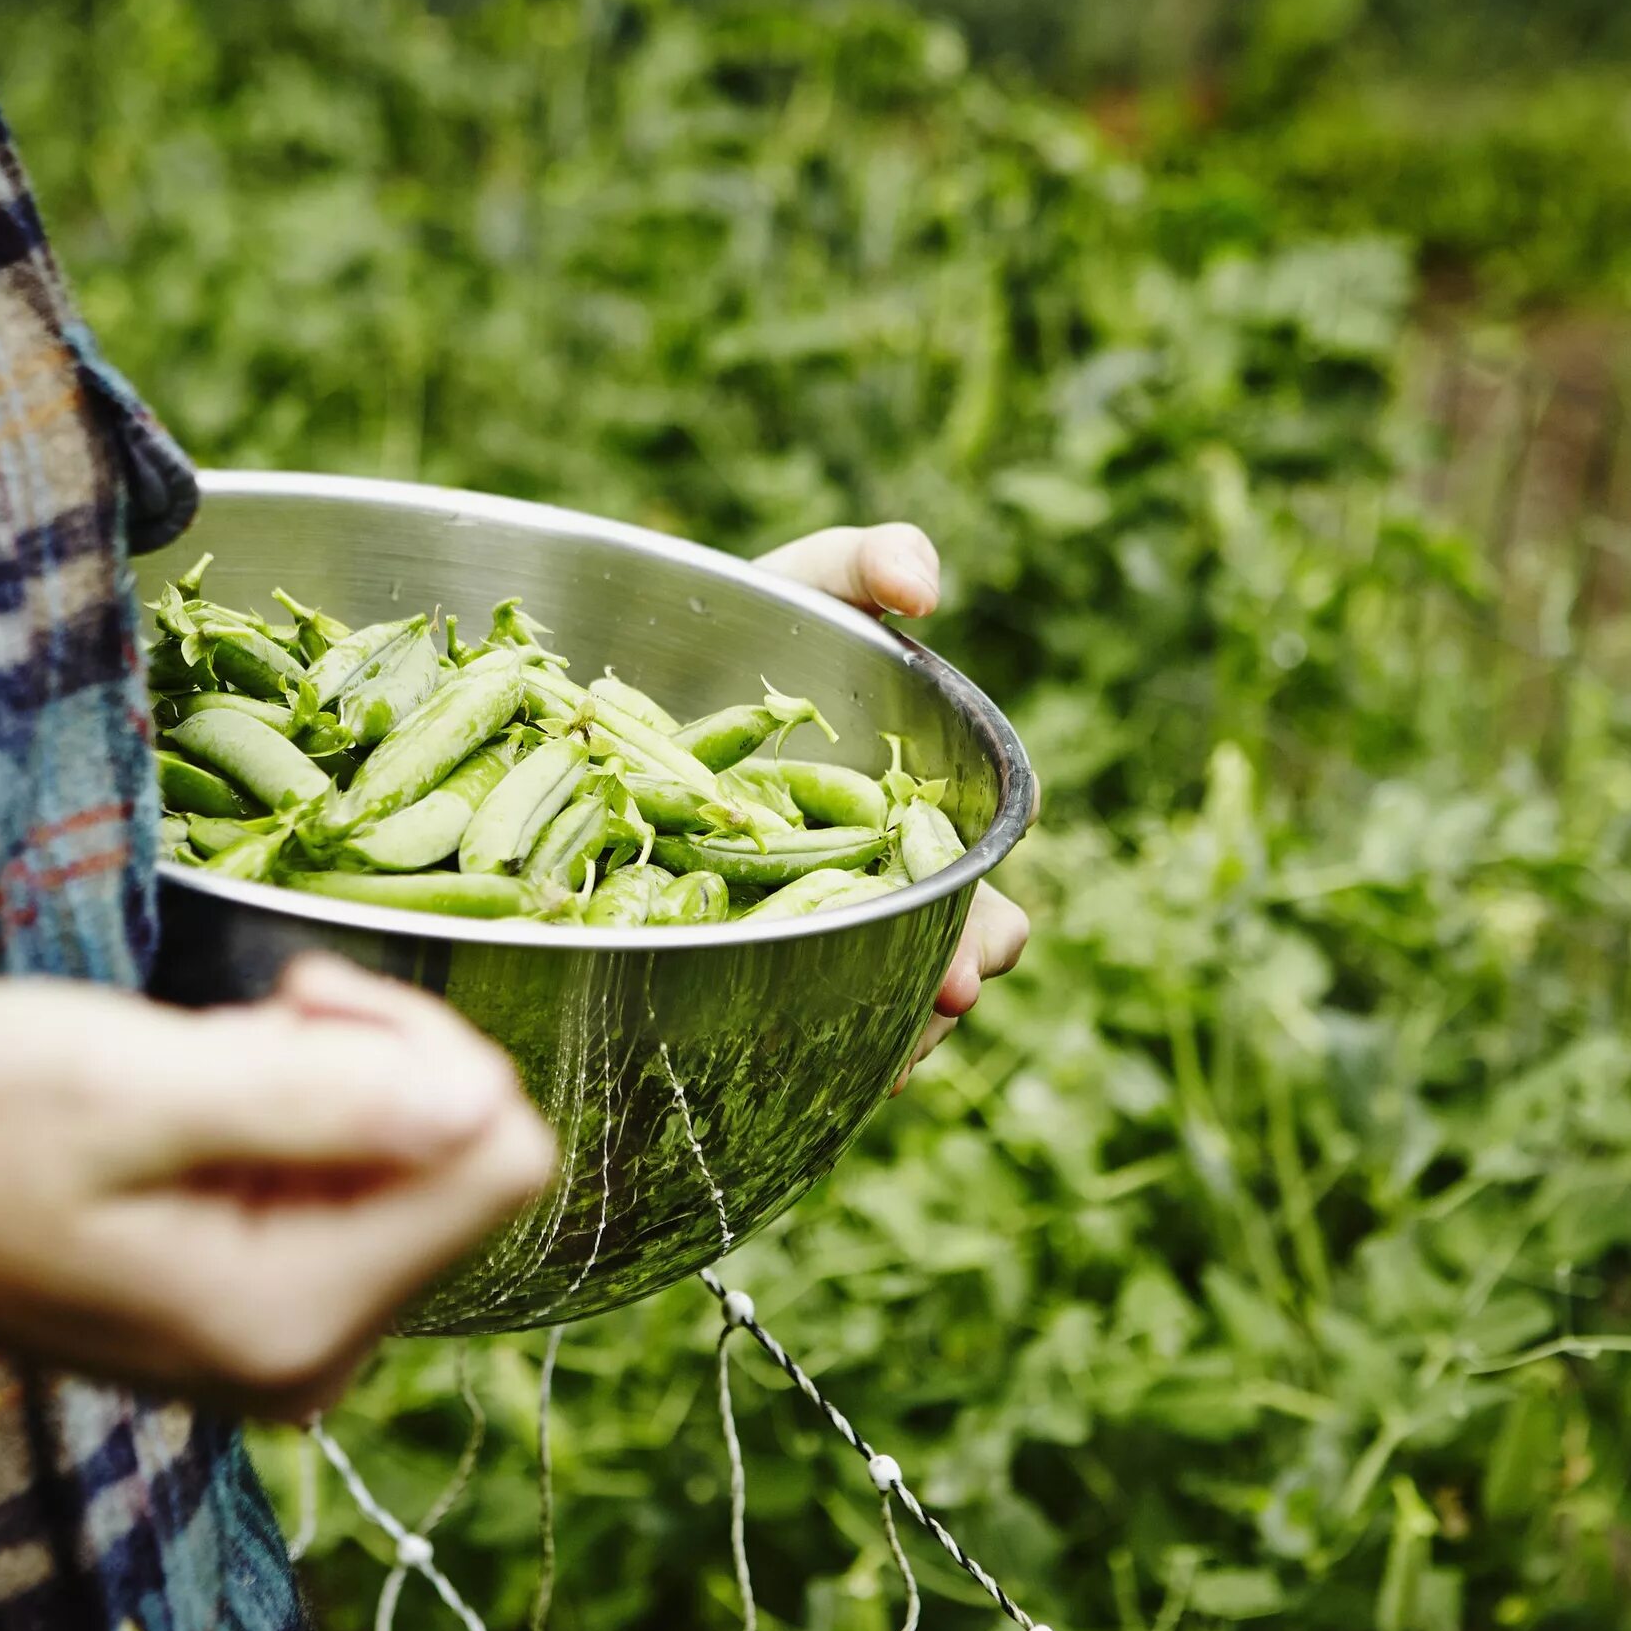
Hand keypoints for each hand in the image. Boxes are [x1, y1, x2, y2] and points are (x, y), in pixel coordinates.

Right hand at [0, 959, 554, 1416]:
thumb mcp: (128, 1089)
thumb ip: (313, 1100)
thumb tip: (482, 1102)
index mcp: (296, 1314)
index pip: (500, 1155)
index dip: (424, 1046)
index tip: (296, 1005)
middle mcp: (319, 1355)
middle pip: (467, 1158)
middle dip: (367, 1062)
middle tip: (232, 1036)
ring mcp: (299, 1341)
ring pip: (415, 1159)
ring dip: (321, 1083)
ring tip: (191, 1079)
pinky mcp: (276, 1308)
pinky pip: (355, 1183)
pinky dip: (293, 1118)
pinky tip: (194, 1112)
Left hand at [755, 522, 1032, 1081]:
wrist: (639, 681)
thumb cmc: (748, 627)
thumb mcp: (808, 583)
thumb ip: (868, 562)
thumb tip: (924, 589)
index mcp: (921, 803)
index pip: (985, 861)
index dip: (990, 909)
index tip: (981, 935)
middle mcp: (885, 871)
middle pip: (952, 945)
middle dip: (956, 982)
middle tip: (943, 1003)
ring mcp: (820, 920)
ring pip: (885, 996)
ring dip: (897, 1031)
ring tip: (884, 1063)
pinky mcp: (748, 953)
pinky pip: (796, 1018)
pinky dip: (813, 1047)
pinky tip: (797, 1067)